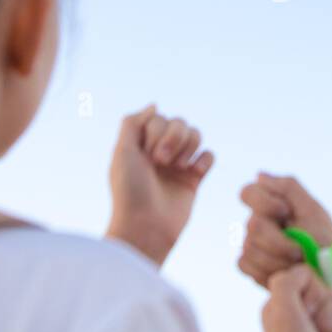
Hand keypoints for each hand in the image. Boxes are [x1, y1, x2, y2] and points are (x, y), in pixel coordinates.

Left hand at [107, 105, 213, 265]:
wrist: (145, 227)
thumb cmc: (129, 191)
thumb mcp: (122, 152)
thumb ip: (133, 123)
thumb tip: (155, 104)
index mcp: (141, 144)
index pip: (159, 118)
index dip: (156, 131)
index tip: (146, 154)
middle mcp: (160, 151)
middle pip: (179, 122)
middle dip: (173, 137)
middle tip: (160, 161)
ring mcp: (178, 165)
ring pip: (196, 134)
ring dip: (188, 145)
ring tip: (178, 166)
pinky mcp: (195, 179)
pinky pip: (209, 155)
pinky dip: (204, 159)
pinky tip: (194, 172)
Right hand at [238, 173, 331, 286]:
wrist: (330, 276)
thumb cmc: (325, 241)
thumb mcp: (313, 210)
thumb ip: (288, 188)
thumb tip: (259, 175)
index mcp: (272, 203)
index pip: (248, 193)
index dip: (264, 202)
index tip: (286, 213)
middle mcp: (257, 221)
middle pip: (253, 225)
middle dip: (280, 242)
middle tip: (300, 251)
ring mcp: (250, 243)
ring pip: (249, 248)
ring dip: (278, 259)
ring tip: (297, 264)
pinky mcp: (249, 265)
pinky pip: (245, 264)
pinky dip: (266, 270)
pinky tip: (283, 272)